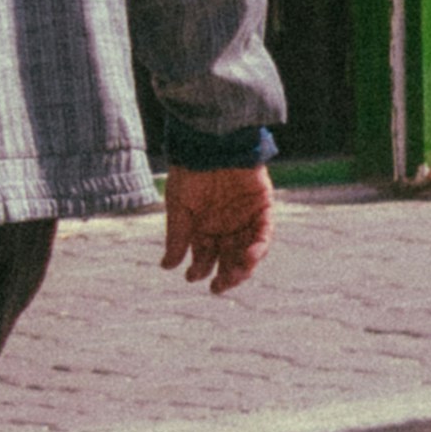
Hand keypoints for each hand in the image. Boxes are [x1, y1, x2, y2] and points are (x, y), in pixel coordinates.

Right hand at [162, 163, 272, 294]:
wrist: (211, 144)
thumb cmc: (190, 173)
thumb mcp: (178, 207)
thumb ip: (177, 236)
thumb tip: (166, 266)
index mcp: (204, 229)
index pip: (204, 257)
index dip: (199, 270)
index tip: (191, 277)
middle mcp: (226, 228)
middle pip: (228, 260)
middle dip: (225, 277)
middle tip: (219, 287)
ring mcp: (245, 220)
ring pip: (247, 252)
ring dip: (243, 268)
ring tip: (235, 275)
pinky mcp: (263, 209)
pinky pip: (264, 234)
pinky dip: (258, 247)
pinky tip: (248, 257)